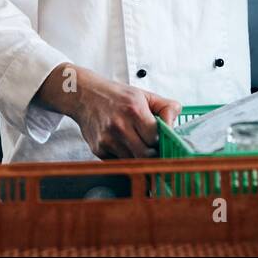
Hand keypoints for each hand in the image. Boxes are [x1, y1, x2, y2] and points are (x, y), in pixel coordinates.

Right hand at [37, 63, 180, 158]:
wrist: (82, 94)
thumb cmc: (115, 96)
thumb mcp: (143, 95)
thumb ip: (165, 107)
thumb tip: (175, 122)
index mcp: (134, 109)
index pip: (156, 138)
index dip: (161, 141)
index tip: (161, 140)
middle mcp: (119, 125)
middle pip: (146, 154)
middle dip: (152, 153)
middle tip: (152, 147)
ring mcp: (107, 139)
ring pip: (133, 161)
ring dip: (139, 157)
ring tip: (137, 145)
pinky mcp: (98, 149)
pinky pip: (119, 162)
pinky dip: (125, 158)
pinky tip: (123, 146)